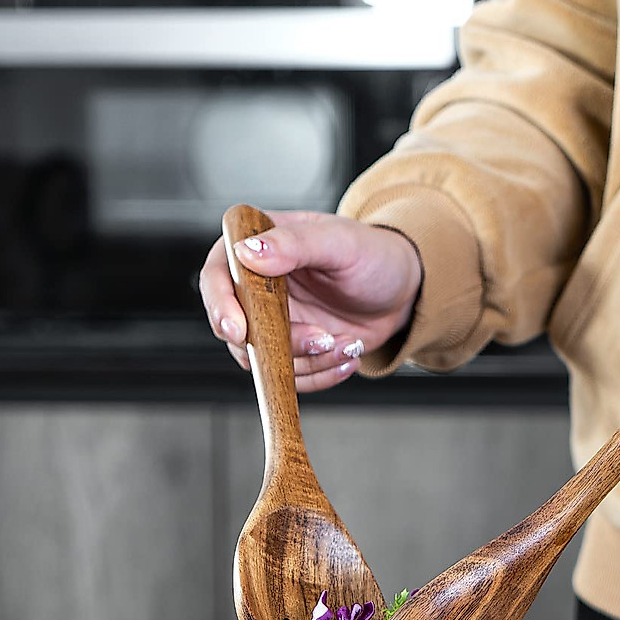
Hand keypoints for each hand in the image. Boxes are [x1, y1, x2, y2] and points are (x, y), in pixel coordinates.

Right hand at [199, 210, 422, 391]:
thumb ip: (295, 243)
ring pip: (263, 359)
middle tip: (321, 339)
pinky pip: (291, 376)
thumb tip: (248, 252)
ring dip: (308, 361)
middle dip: (278, 343)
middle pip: (236, 327)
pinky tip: (347, 355)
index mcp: (258, 246)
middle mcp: (257, 287)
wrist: (402, 292)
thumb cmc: (373, 256)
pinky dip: (321, 374)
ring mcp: (272, 322)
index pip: (218, 275)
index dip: (220, 305)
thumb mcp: (340, 242)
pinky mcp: (291, 351)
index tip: (240, 330)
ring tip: (346, 343)